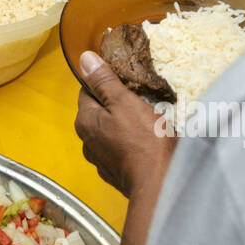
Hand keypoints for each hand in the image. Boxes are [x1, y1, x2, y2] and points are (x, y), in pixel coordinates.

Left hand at [73, 51, 173, 197]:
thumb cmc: (145, 140)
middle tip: (139, 100)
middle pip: (98, 113)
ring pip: (110, 133)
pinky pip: (120, 151)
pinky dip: (130, 144)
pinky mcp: (116, 174)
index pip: (86, 92)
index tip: (124, 81)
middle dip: (115, 105)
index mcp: (85, 121)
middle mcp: (87, 142)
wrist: (160, 185)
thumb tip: (84, 59)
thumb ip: (104, 81)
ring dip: (123, 126)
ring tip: (147, 122)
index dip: (104, 83)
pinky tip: (146, 143)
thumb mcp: (125, 102)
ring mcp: (101, 161)